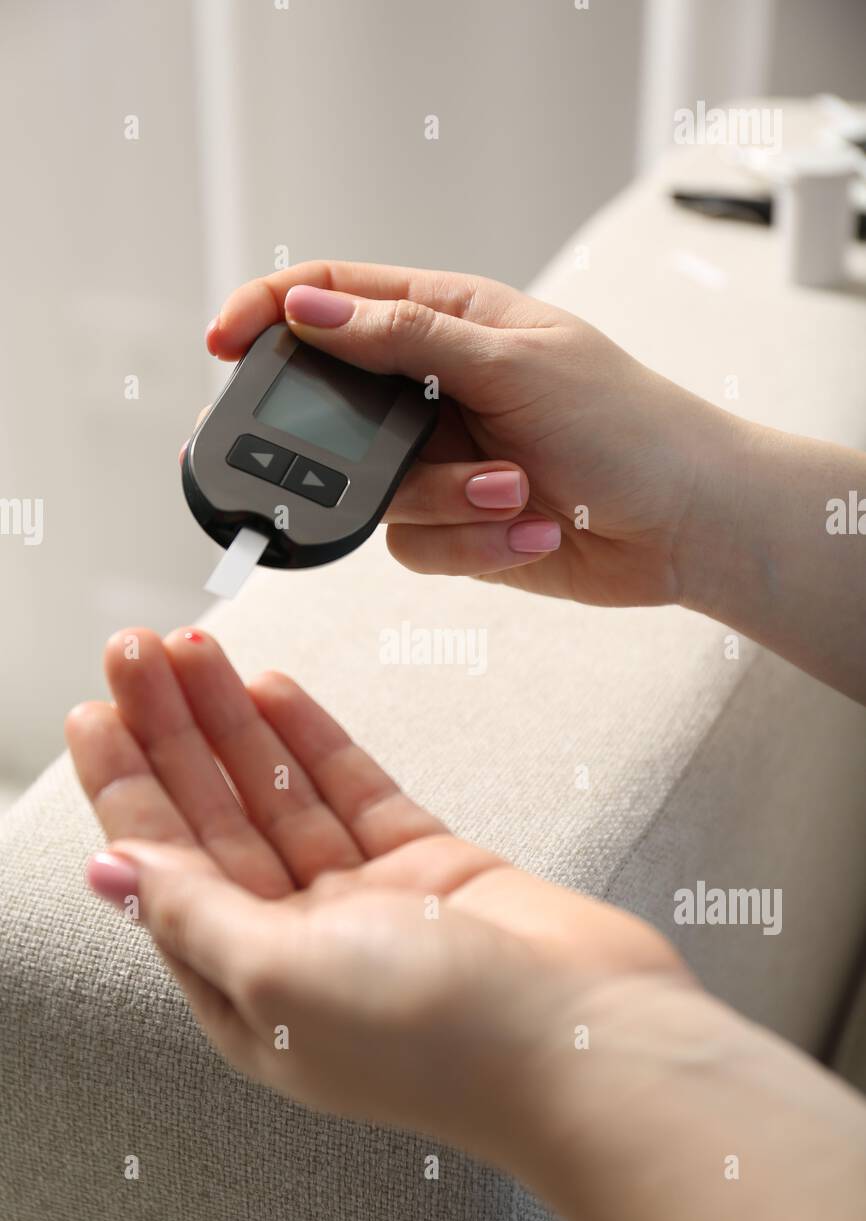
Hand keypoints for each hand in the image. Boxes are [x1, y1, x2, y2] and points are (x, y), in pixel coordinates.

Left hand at [66, 627, 682, 1163]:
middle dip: (172, 733)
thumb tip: (110, 875)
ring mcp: (366, 904)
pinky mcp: (428, 868)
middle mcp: (300, 946)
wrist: (592, 1040)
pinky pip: (351, 790)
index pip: (165, 869)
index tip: (95, 713)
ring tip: (194, 652)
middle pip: (215, 820)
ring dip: (233, 722)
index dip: (124, 786)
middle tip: (136, 653)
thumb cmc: (447, 1044)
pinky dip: (311, 740)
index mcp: (249, 991)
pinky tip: (273, 694)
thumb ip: (195, 916)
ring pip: (279, 794)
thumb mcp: (284, 978)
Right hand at [190, 260, 741, 606]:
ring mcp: (446, 460)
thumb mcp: (513, 364)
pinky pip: (419, 546)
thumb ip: (405, 339)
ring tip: (524, 494)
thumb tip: (309, 307)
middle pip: (342, 412)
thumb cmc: (628, 425)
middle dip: (376, 453)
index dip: (271, 311)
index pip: (336, 295)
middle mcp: (439, 389)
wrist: (688, 523)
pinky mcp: (460, 524)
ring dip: (453, 505)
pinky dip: (475, 542)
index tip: (223, 345)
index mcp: (452, 322)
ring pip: (380, 495)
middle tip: (435, 462)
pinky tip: (536, 529)